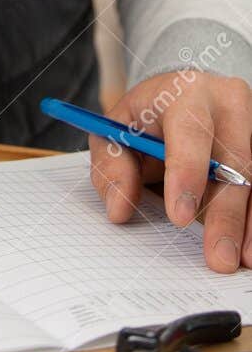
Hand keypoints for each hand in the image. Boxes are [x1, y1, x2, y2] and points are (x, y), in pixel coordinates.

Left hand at [89, 68, 251, 271]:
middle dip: (226, 213)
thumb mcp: (117, 132)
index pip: (190, 131)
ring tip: (241, 259)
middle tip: (218, 257)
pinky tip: (250, 245)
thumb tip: (119, 209)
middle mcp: (227, 102)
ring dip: (249, 222)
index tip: (179, 216)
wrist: (182, 97)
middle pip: (234, 161)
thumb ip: (113, 166)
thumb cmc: (148, 119)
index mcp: (185, 92)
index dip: (187, 173)